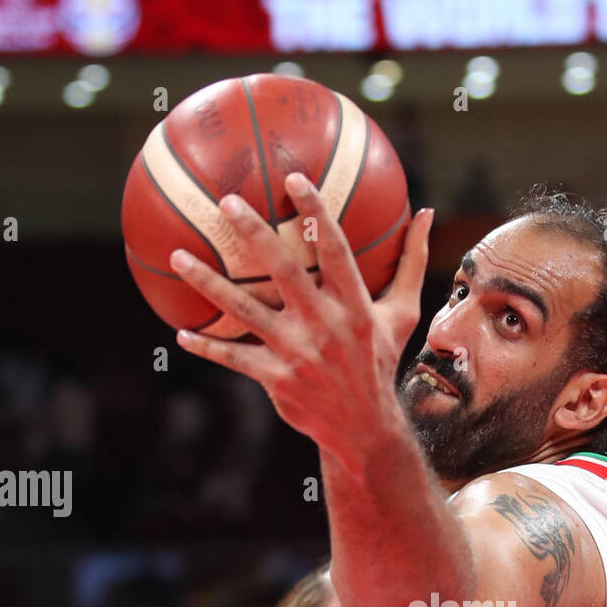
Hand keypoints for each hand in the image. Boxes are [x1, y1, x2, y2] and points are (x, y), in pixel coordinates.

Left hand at [169, 174, 432, 453]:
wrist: (365, 429)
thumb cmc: (380, 361)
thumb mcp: (402, 314)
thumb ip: (411, 262)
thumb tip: (428, 213)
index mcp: (355, 305)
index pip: (335, 249)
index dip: (316, 212)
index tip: (294, 177)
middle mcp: (325, 325)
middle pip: (284, 270)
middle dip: (254, 233)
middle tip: (227, 201)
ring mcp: (297, 353)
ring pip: (245, 310)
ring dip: (208, 283)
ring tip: (178, 256)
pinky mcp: (276, 378)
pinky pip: (234, 358)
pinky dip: (207, 347)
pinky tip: (180, 331)